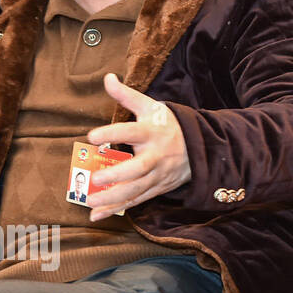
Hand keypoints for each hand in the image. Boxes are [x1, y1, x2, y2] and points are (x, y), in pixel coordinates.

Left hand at [84, 73, 192, 220]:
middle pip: (138, 168)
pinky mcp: (156, 188)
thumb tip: (108, 77)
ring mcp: (158, 175)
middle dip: (117, 176)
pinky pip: (136, 201)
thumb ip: (126, 96)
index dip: (112, 132)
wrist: (201, 147)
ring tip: (90, 202)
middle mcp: (156, 156)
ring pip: (137, 190)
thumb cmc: (167, 125)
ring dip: (113, 199)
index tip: (92, 136)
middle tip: (94, 179)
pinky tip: (97, 215)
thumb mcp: (150, 107)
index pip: (132, 131)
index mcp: (152, 132)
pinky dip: (117, 209)